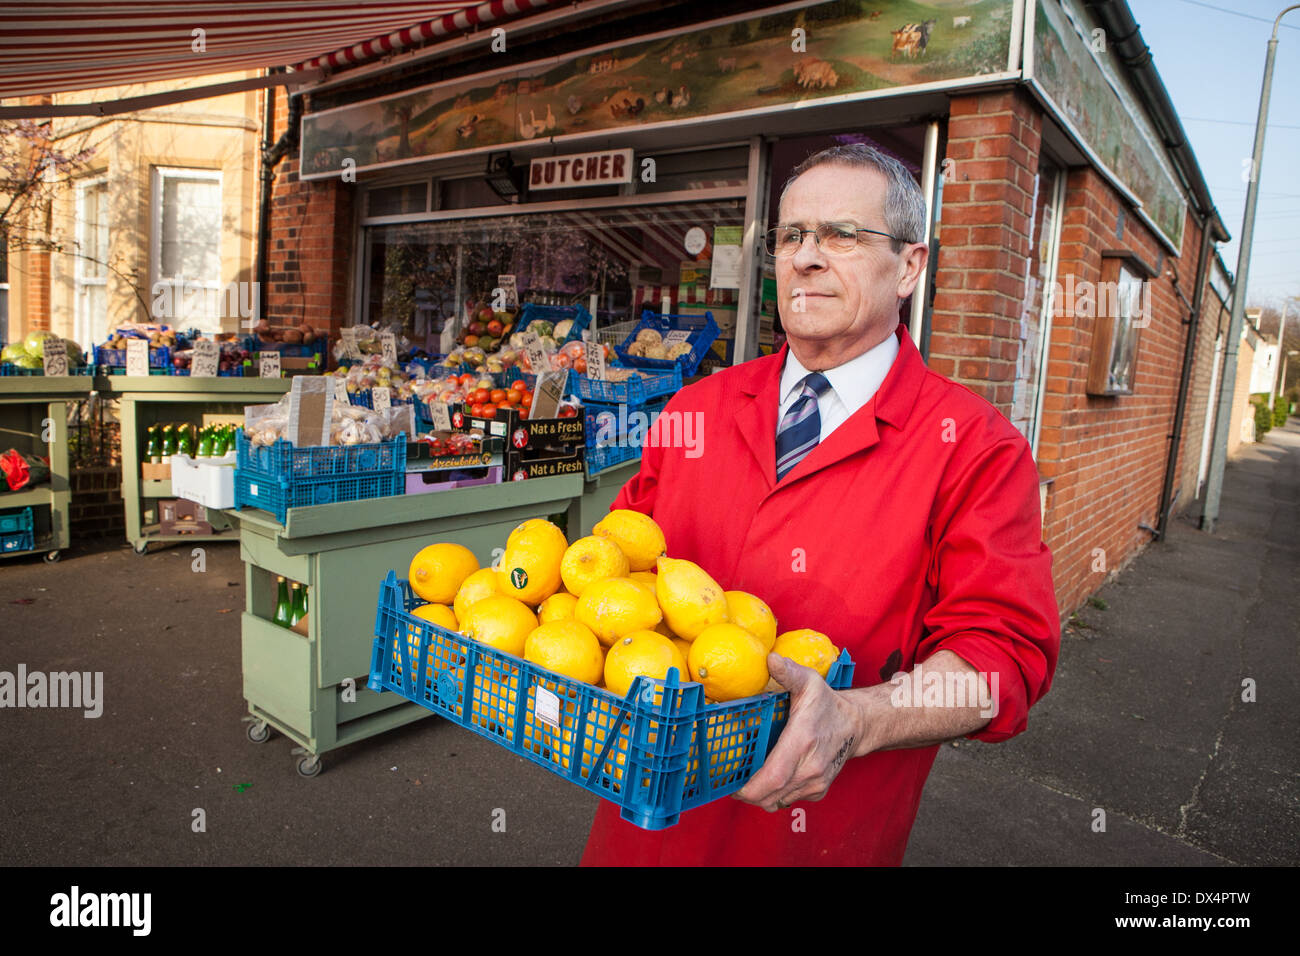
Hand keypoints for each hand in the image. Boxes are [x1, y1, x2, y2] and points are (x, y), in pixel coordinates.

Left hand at [734, 653, 863, 810]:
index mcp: (802, 741)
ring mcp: (815, 783)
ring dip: (759, 795)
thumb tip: (769, 658)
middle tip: (730, 781)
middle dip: (746, 794)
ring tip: (745, 780)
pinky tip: (767, 779)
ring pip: (777, 801)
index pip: (773, 776)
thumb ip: (789, 671)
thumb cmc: (828, 704)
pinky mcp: (818, 791)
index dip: (749, 786)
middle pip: (770, 795)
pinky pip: (788, 799)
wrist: (856, 726)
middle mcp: (810, 768)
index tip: (730, 783)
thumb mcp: (810, 682)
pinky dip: (774, 794)